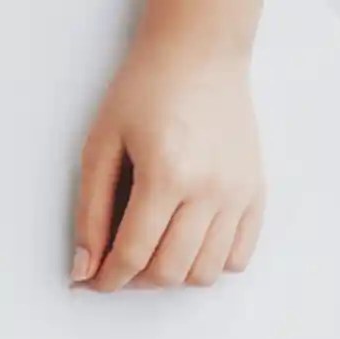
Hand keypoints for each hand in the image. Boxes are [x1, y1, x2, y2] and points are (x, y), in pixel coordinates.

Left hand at [73, 30, 264, 290]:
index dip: (105, 279)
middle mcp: (210, 190)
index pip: (132, 254)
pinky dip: (209, 263)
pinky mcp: (256, 192)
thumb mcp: (100, 146)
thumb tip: (83, 267)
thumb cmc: (144, 92)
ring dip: (171, 276)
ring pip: (206, 272)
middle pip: (170, 272)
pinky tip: (184, 245)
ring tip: (148, 254)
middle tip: (114, 265)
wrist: (198, 55)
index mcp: (166, 175)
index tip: (89, 282)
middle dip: (134, 281)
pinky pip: (239, 256)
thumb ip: (89, 212)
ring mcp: (239, 193)